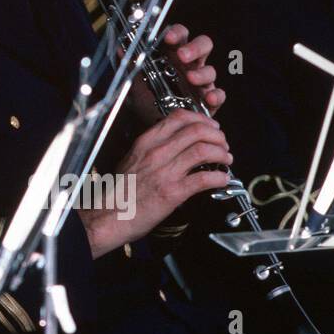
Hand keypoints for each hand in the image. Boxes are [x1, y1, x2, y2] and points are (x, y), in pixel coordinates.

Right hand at [77, 109, 231, 257]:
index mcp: (145, 142)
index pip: (179, 117)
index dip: (201, 119)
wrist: (108, 215)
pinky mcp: (172, 192)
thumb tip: (175, 144)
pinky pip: (204, 178)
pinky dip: (219, 177)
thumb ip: (152, 149)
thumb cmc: (117, 191)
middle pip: (197, 131)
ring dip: (222, 154)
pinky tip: (222, 179)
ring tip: (226, 160)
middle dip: (217, 136)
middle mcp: (156, 153)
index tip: (210, 126)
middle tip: (222, 144)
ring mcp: (165, 172)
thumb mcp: (131, 159)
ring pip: (204, 150)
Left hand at [128, 23, 225, 120]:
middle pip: (203, 45)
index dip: (177, 33)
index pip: (180, 35)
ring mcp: (201, 82)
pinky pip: (218, 94)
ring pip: (210, 70)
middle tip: (182, 55)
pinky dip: (216, 95)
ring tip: (191, 78)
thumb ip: (129, 66)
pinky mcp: (209, 100)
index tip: (168, 38)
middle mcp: (189, 65)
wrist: (153, 126)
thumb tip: (120, 49)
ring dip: (202, 73)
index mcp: (171, 55)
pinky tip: (208, 97)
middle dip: (194, 48)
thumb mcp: (133, 83)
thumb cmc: (146, 100)